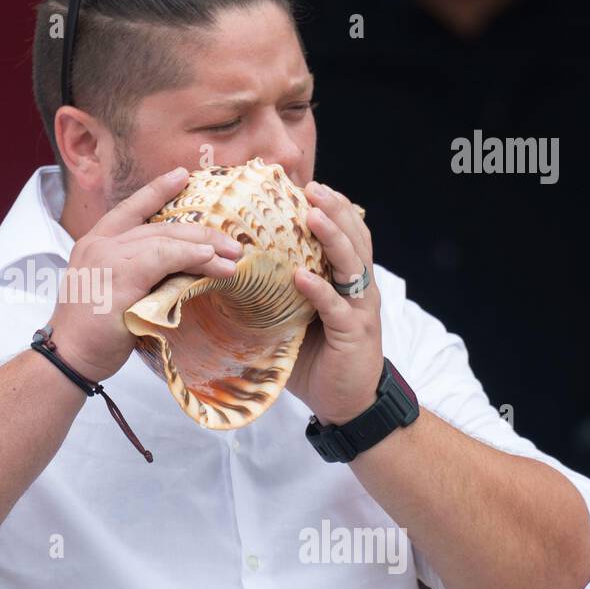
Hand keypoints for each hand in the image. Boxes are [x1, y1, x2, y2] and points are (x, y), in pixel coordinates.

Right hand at [47, 167, 242, 382]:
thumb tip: (182, 269)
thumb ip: (136, 273)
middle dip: (200, 233)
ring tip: (231, 259)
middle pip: (158, 227)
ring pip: (165, 241)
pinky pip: (163, 259)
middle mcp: (99, 246)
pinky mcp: (119, 280)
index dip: (156, 190)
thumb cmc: (91, 333)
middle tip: (231, 245)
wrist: (67, 357)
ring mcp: (107, 260)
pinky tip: (212, 264)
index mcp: (93, 244)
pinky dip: (192, 258)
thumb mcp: (110, 291)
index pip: (128, 209)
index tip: (181, 176)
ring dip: (204, 248)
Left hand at [286, 181, 384, 424]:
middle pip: (353, 238)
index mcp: (345, 280)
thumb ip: (276, 292)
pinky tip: (302, 276)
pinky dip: (319, 290)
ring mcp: (359, 309)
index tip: (305, 185)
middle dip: (334, 209)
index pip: (343, 234)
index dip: (330, 208)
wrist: (345, 403)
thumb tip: (230, 270)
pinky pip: (337, 307)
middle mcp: (357, 288)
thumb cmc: (314, 357)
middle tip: (312, 187)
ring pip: (351, 264)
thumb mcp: (293, 317)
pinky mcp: (353, 334)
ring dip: (332, 237)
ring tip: (312, 214)